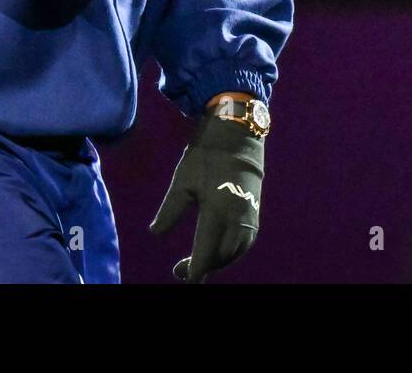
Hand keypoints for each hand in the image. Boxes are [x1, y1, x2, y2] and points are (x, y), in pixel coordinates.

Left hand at [148, 113, 264, 282]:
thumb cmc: (206, 155)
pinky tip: (220, 249)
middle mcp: (238, 218)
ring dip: (219, 260)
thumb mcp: (182, 181)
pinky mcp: (255, 210)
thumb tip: (155, 233)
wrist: (238, 134)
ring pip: (236, 251)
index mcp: (217, 211)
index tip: (184, 278)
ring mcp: (250, 215)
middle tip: (182, 270)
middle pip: (222, 256)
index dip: (194, 270)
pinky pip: (246, 241)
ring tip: (200, 262)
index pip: (206, 252)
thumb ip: (170, 210)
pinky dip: (233, 251)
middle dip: (204, 267)